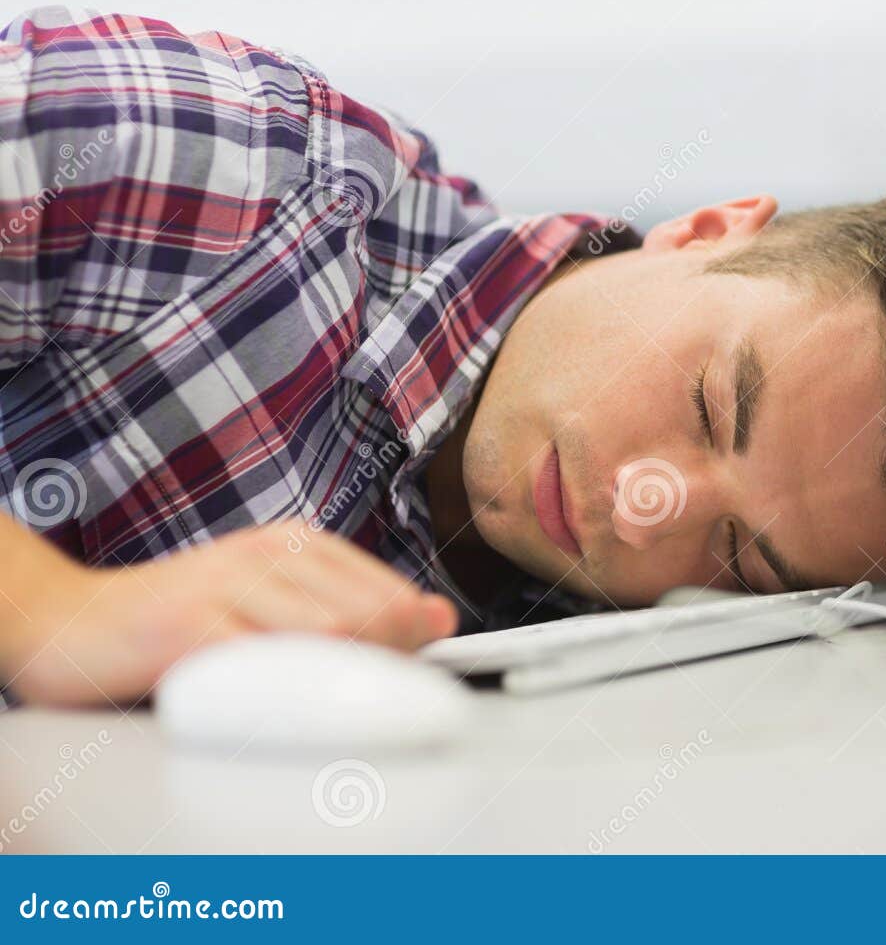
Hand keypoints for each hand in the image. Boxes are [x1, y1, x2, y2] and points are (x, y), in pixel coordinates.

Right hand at [3, 522, 457, 705]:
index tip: (410, 683)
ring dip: (344, 684)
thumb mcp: (273, 598)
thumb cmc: (179, 617)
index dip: (410, 645)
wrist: (70, 619)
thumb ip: (352, 607)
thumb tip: (439, 618)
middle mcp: (269, 555)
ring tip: (331, 714)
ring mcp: (230, 586)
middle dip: (385, 666)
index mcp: (299, 544)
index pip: (390, 593)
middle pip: (370, 614)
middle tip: (369, 708)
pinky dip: (293, 697)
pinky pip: (265, 666)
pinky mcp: (191, 627)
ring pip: (330, 632)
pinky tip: (291, 716)